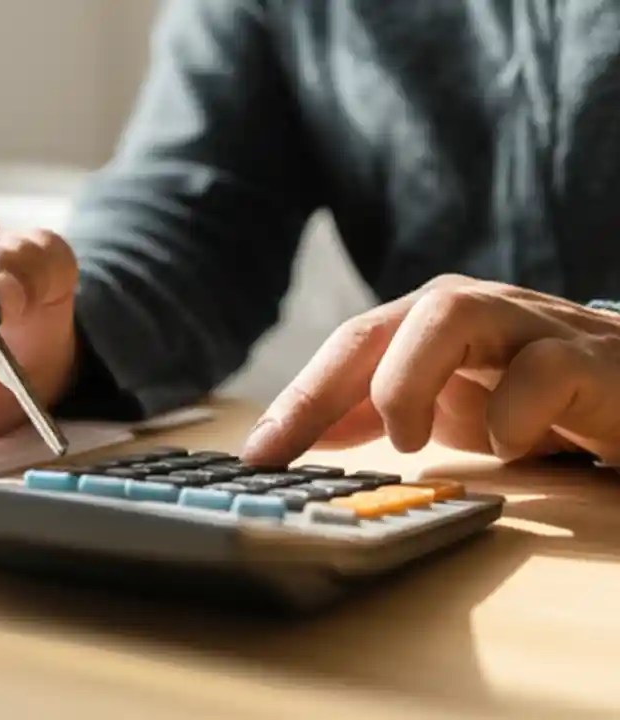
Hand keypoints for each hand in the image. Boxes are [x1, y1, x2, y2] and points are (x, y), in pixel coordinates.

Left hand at [241, 274, 619, 465]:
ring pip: (451, 312)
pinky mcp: (593, 359)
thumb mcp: (446, 408)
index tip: (256, 455)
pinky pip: (544, 368)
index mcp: (432, 322)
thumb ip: (375, 410)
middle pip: (383, 322)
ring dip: (410, 380)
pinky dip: (514, 414)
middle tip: (296, 450)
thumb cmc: (541, 400)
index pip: (348, 347)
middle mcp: (476, 311)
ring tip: (411, 440)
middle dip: (325, 388)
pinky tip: (511, 449)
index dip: (297, 400)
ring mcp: (534, 327)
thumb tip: (297, 429)